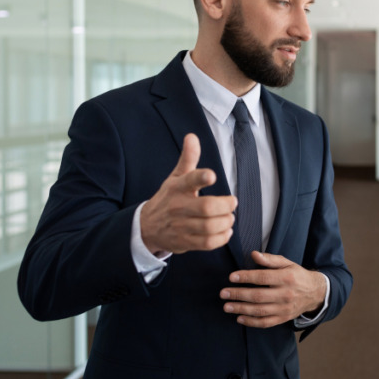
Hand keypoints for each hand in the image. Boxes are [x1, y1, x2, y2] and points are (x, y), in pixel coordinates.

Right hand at [140, 134, 236, 254]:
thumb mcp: (175, 177)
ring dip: (226, 222)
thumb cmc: (168, 199)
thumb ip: (188, 159)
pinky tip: (226, 230)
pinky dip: (222, 237)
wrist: (147, 227)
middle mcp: (178, 207)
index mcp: (177, 188)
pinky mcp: (185, 242)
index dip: (201, 178)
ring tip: (230, 217)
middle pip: (206, 207)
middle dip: (226, 205)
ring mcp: (181, 226)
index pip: (189, 180)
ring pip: (210, 226)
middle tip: (232, 202)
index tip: (212, 175)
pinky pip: (208, 243)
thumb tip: (192, 136)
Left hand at [219, 251, 325, 327]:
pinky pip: (266, 322)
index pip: (263, 278)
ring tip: (227, 306)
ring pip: (260, 311)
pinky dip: (251, 322)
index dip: (246, 277)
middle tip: (223, 293)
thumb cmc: (297, 275)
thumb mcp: (287, 263)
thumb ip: (270, 259)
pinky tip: (239, 318)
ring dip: (241, 309)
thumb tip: (254, 254)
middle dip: (239, 295)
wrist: (314, 293)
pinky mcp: (283, 318)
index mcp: (287, 278)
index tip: (232, 277)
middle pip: (258, 296)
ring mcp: (284, 308)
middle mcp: (286, 294)